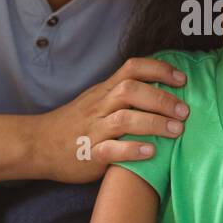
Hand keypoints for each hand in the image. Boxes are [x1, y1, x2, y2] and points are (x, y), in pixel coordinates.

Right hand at [36, 57, 187, 182]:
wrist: (37, 145)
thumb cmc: (74, 124)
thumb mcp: (96, 100)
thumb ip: (122, 94)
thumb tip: (161, 88)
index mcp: (104, 91)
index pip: (132, 68)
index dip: (159, 69)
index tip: (182, 79)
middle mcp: (100, 106)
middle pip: (131, 91)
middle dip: (161, 99)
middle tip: (184, 111)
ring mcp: (93, 130)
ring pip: (124, 119)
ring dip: (154, 123)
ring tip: (177, 131)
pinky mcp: (89, 154)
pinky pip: (112, 149)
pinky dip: (133, 150)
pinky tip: (151, 152)